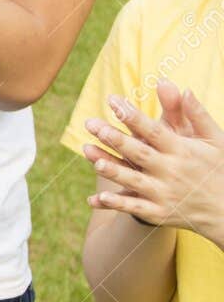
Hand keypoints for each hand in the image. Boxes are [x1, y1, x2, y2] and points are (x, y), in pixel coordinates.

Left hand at [82, 81, 223, 247]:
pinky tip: (96, 199)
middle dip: (115, 139)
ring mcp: (165, 194)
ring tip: (91, 155)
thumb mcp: (215, 140)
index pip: (154, 130)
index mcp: (183, 151)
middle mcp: (172, 172)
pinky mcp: (159, 212)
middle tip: (92, 124)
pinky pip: (134, 208)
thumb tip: (183, 88)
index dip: (132, 115)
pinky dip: (116, 204)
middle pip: (139, 153)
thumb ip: (196, 114)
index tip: (112, 100)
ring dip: (112, 169)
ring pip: (133, 180)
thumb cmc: (220, 168)